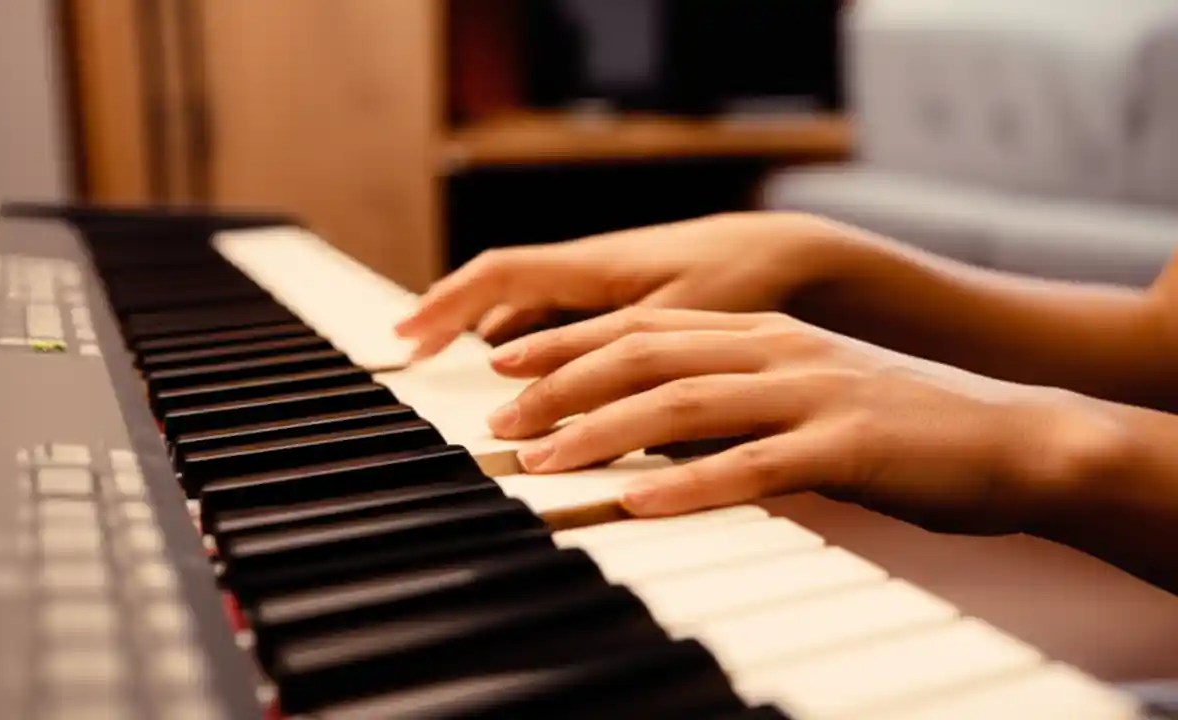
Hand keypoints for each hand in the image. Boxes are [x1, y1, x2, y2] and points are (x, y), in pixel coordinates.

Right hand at [394, 212, 860, 359]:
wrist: (792, 253)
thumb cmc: (743, 280)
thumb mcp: (686, 329)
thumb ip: (629, 369)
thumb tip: (572, 419)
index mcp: (593, 267)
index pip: (499, 275)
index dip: (448, 303)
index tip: (407, 334)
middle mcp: (590, 270)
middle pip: (501, 290)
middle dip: (452, 317)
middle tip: (412, 352)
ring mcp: (607, 285)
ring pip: (530, 305)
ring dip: (490, 332)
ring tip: (456, 368)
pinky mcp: (629, 302)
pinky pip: (562, 317)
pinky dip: (533, 340)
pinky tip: (530, 370)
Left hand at [485, 308, 1126, 534]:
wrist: (1007, 439)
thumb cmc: (895, 428)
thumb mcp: (801, 396)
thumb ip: (731, 400)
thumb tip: (645, 427)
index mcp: (763, 333)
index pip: (644, 327)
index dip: (568, 344)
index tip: (503, 367)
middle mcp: (778, 350)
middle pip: (648, 354)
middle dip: (564, 386)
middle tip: (502, 422)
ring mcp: (812, 392)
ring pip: (685, 403)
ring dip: (603, 431)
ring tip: (543, 460)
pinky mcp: (847, 444)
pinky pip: (753, 464)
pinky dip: (689, 483)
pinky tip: (638, 500)